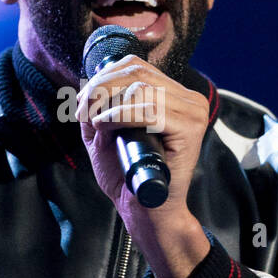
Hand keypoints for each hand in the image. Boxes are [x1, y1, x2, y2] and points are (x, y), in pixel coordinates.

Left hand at [75, 57, 211, 277]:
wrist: (146, 211)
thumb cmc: (128, 175)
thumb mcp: (106, 132)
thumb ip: (99, 105)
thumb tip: (90, 85)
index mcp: (174, 95)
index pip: (135, 65)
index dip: (103, 77)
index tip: (84, 102)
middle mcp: (189, 99)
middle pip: (136, 72)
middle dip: (100, 88)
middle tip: (84, 112)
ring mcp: (193, 113)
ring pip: (140, 89)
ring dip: (107, 103)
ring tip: (96, 124)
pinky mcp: (191, 130)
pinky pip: (149, 110)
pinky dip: (119, 115)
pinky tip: (106, 127)